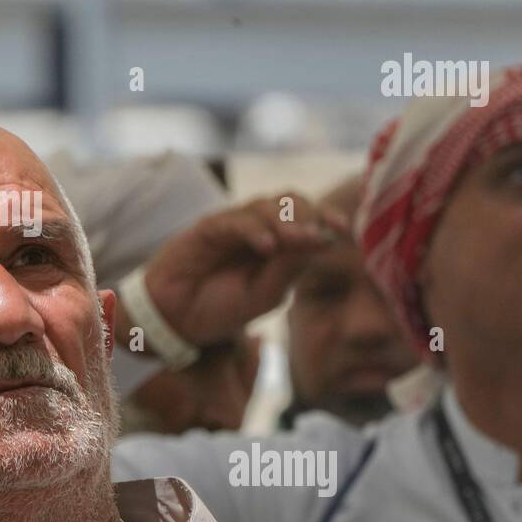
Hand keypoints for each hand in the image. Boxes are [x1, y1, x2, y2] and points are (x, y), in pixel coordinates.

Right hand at [137, 193, 348, 345]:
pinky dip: (254, 230)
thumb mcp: (266, 295)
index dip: (327, 217)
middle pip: (290, 201)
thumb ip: (291, 267)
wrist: (177, 320)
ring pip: (265, 205)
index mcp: (278, 245)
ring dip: (285, 220)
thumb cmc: (221, 308)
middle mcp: (257, 228)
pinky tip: (267, 247)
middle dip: (308, 214)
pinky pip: (235, 220)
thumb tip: (323, 238)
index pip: (308, 218)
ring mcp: (232, 226)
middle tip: (316, 235)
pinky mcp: (208, 228)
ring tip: (296, 240)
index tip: (344, 229)